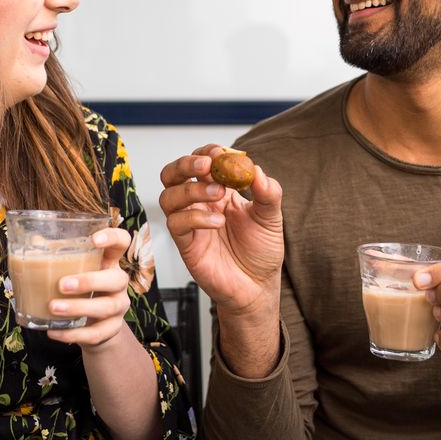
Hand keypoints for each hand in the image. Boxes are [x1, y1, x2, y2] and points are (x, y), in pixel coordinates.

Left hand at [47, 226, 131, 346]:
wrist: (93, 326)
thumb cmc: (79, 290)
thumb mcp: (72, 270)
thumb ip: (57, 255)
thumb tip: (34, 238)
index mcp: (109, 261)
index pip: (121, 242)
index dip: (112, 238)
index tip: (94, 239)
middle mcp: (118, 283)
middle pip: (117, 279)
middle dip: (90, 281)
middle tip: (62, 285)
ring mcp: (118, 307)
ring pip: (106, 307)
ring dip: (79, 307)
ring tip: (54, 308)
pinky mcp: (111, 329)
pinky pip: (96, 334)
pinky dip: (73, 334)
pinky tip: (53, 331)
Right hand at [159, 145, 283, 312]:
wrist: (258, 286)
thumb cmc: (261, 251)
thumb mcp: (271, 218)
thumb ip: (268, 193)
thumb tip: (257, 169)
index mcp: (219, 190)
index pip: (202, 161)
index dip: (207, 153)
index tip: (221, 154)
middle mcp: (199, 203)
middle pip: (173, 173)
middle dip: (186, 164)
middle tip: (207, 165)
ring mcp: (189, 223)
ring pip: (169, 196)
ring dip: (192, 189)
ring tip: (219, 195)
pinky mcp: (185, 244)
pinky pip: (176, 223)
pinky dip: (195, 216)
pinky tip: (217, 222)